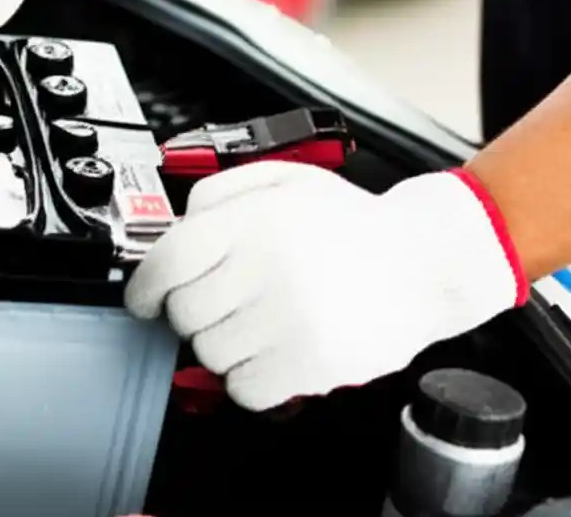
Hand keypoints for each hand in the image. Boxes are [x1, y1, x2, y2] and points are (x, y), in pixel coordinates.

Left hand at [125, 161, 527, 410]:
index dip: (144, 287)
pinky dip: (249, 376)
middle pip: (184, 313)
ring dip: (224, 341)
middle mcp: (267, 270)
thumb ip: (219, 194)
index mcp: (254, 222)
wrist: (426, 260)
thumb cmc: (351, 224)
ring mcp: (289, 321)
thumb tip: (175, 230)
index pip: (168, 262)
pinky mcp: (310, 364)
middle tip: (224, 302)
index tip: (144, 299)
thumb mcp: (282, 181)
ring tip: (259, 321)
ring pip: (209, 353)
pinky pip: (243, 388)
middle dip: (193, 310)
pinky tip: (272, 350)